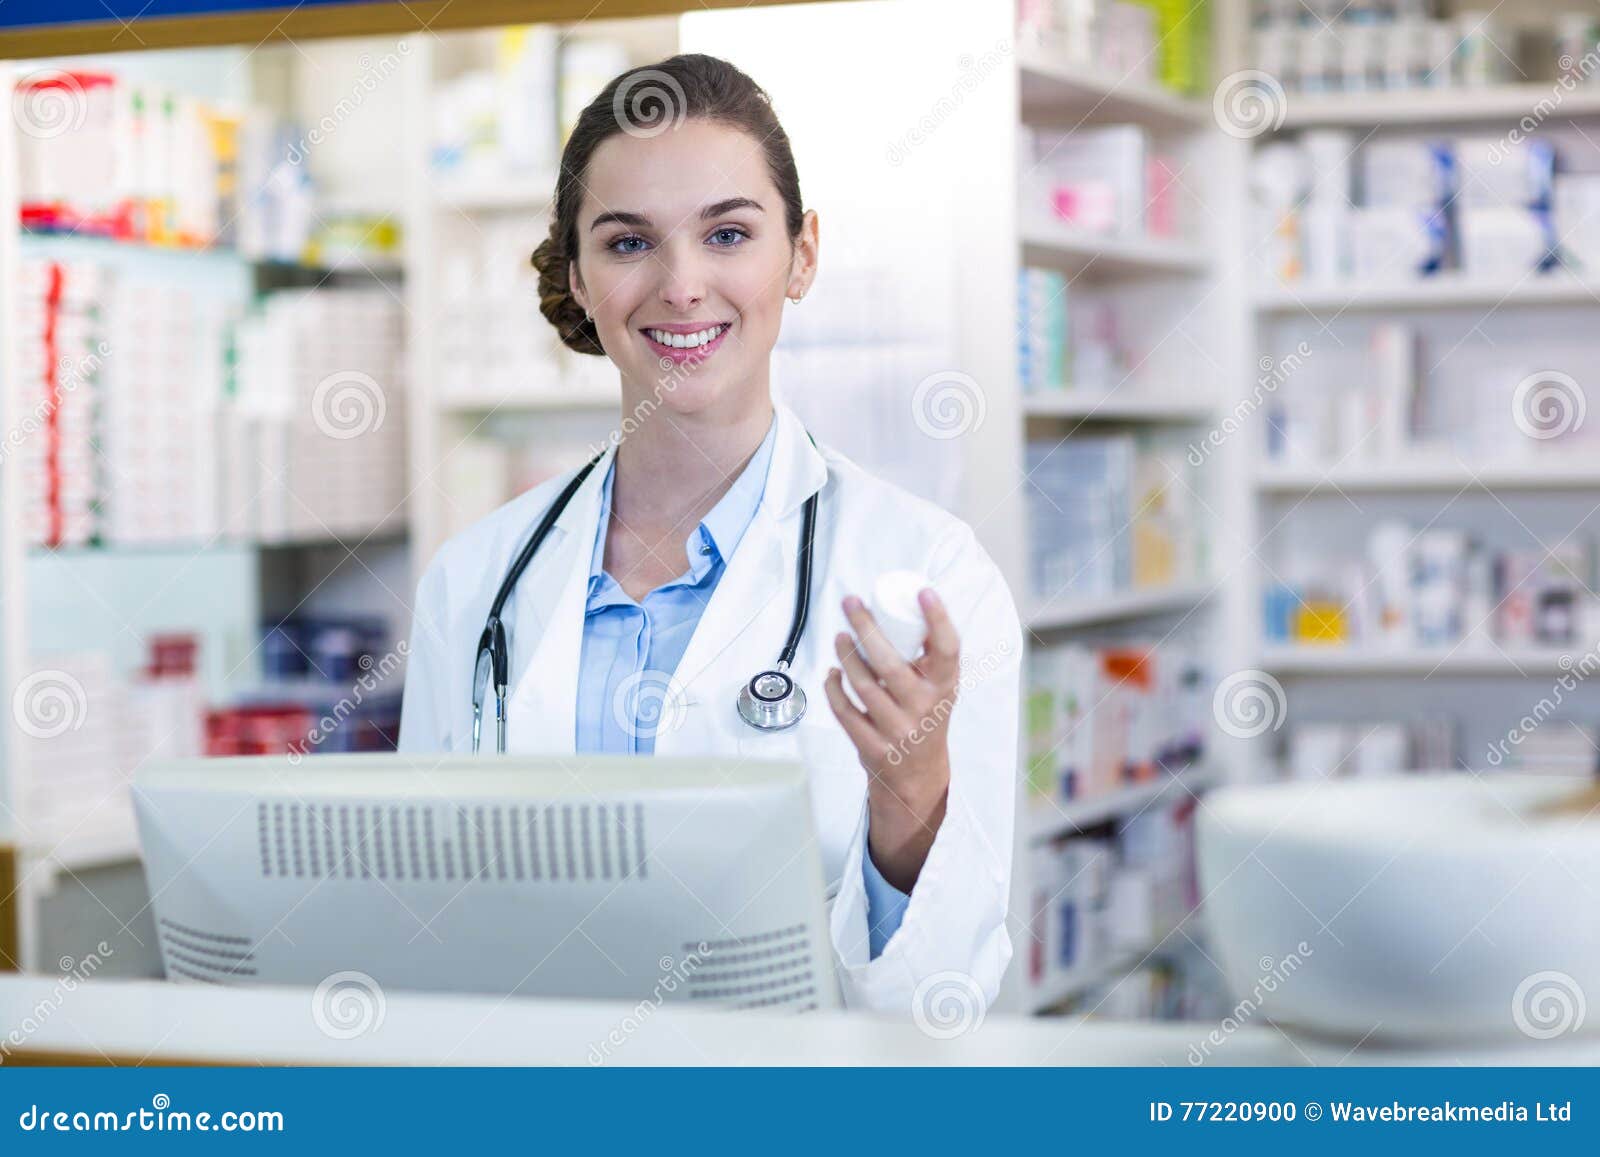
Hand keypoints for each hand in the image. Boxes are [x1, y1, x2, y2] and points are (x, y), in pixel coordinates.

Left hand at [823, 588, 959, 892]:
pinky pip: (845, 711)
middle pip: (890, 664)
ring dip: (846, 656)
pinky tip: (833, 674)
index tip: (924, 592)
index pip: (948, 650)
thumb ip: (930, 655)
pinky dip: (833, 689)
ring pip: (863, 686)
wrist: (917, 776)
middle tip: (852, 604)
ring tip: (840, 636)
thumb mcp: (938, 689)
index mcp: (944, 688)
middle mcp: (924, 709)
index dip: (938, 620)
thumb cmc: (924, 716)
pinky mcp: (872, 747)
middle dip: (867, 628)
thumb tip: (912, 601)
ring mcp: (897, 730)